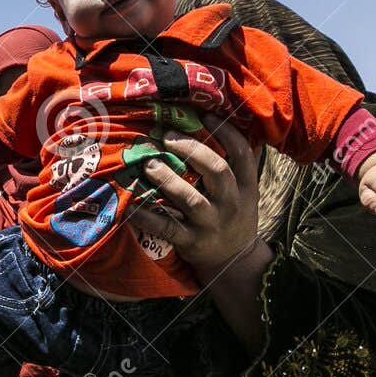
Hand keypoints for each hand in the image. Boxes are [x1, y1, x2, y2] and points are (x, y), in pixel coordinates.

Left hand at [123, 118, 269, 353]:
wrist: (234, 262)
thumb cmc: (234, 216)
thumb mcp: (247, 192)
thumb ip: (241, 163)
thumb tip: (235, 121)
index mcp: (246, 187)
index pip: (242, 155)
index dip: (226, 132)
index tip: (204, 114)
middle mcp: (231, 204)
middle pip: (217, 171)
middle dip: (193, 151)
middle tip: (167, 137)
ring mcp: (210, 224)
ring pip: (191, 199)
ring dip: (168, 180)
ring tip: (148, 164)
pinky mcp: (191, 242)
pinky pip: (166, 227)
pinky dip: (146, 216)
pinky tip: (129, 205)